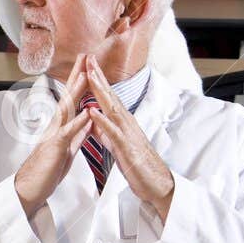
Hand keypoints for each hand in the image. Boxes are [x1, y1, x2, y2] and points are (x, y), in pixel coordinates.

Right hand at [13, 55, 93, 219]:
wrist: (31, 187)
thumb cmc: (48, 169)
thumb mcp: (68, 149)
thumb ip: (79, 134)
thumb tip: (89, 120)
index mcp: (61, 126)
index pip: (73, 99)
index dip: (81, 81)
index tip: (88, 65)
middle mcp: (56, 125)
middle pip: (68, 96)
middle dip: (77, 76)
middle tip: (85, 57)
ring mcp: (54, 134)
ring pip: (66, 109)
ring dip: (76, 92)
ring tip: (84, 75)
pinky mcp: (55, 147)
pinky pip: (67, 133)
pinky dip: (77, 123)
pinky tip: (85, 114)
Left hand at [84, 56, 173, 221]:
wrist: (156, 184)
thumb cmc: (137, 164)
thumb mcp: (116, 145)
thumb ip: (104, 132)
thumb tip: (92, 121)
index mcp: (122, 122)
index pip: (108, 97)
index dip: (97, 80)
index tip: (87, 64)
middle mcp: (126, 123)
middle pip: (110, 96)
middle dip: (98, 77)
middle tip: (88, 58)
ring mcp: (127, 134)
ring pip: (112, 108)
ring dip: (100, 91)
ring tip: (89, 75)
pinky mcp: (127, 148)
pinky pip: (113, 133)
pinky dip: (102, 121)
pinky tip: (92, 112)